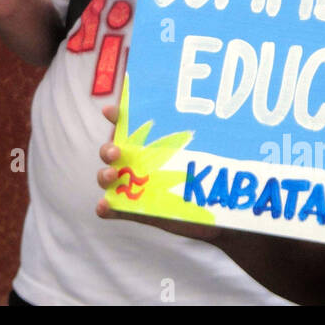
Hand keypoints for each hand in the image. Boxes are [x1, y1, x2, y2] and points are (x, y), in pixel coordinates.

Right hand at [93, 102, 218, 242]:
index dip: (115, 116)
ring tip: (112, 175)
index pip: (126, 126)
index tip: (109, 111)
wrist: (210, 212)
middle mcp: (135, 163)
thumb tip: (220, 120)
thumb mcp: (203, 154)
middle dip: (108, 149)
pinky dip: (105, 208)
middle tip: (117, 152)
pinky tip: (105, 206)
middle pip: (110, 152)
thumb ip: (201, 139)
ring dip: (104, 174)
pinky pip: (112, 209)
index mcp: (147, 145)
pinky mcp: (132, 210)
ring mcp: (131, 187)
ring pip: (107, 178)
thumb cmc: (204, 178)